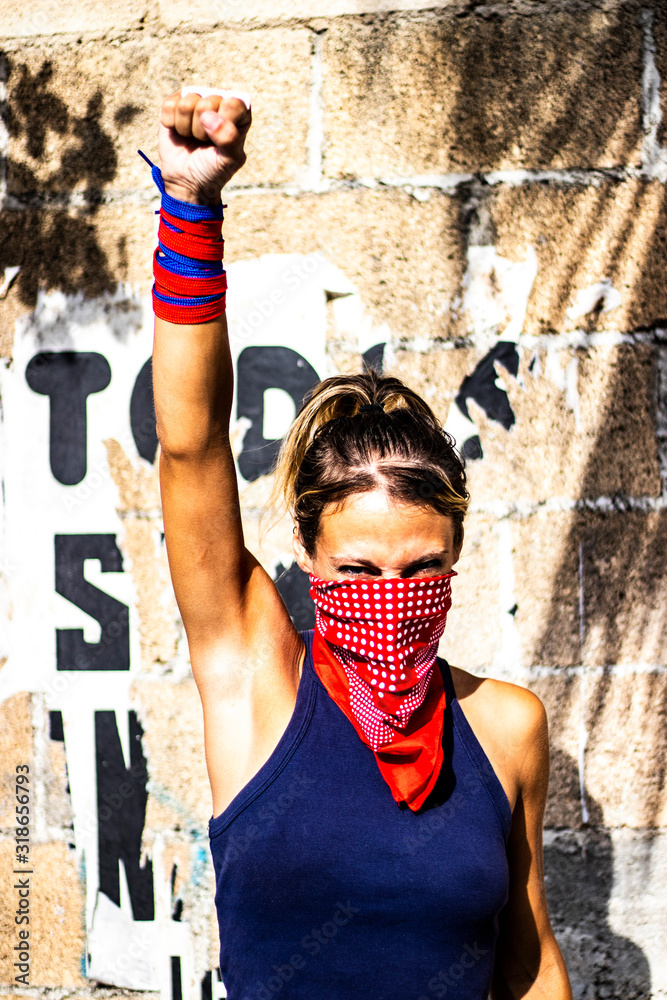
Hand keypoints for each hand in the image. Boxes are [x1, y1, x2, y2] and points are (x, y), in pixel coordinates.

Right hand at [157, 91, 251, 206]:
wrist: (186, 181)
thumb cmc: (213, 170)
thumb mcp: (229, 161)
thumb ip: (228, 139)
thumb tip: (208, 117)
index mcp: (238, 112)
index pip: (233, 104)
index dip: (223, 124)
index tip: (220, 142)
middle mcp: (217, 102)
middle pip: (207, 104)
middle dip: (203, 131)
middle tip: (204, 143)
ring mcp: (195, 100)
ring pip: (187, 104)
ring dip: (187, 128)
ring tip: (192, 139)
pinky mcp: (174, 103)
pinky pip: (169, 106)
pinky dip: (172, 124)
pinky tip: (179, 133)